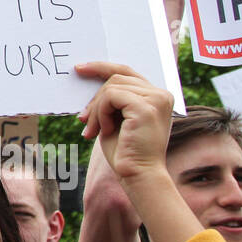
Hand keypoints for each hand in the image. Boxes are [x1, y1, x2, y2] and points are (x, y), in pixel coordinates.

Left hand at [76, 62, 173, 184]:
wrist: (138, 174)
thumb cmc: (126, 151)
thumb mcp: (116, 118)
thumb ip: (112, 99)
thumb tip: (88, 77)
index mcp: (157, 96)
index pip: (127, 72)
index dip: (102, 67)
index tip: (80, 69)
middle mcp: (161, 94)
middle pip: (117, 77)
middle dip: (95, 98)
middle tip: (83, 119)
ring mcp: (156, 99)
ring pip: (111, 86)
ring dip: (97, 109)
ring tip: (94, 129)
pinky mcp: (146, 106)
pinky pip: (111, 96)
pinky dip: (101, 112)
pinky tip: (105, 130)